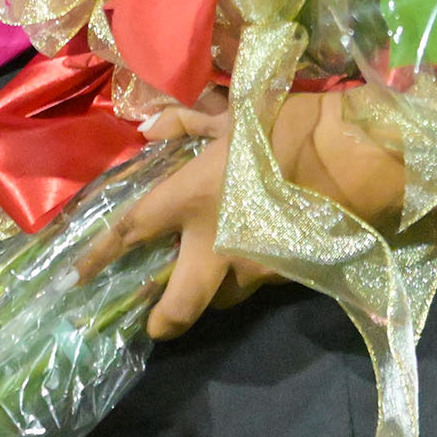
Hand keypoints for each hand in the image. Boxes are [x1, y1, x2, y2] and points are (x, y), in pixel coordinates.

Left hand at [71, 102, 275, 340]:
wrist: (361, 155)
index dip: (99, 258)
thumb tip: (148, 127)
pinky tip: (254, 250)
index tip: (75, 278)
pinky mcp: (289, 277)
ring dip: (209, 291)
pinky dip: (246, 275)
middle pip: (176, 308)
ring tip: (211, 270)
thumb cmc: (291, 126)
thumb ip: (185, 125)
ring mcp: (255, 269)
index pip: (131, 232)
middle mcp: (216, 246)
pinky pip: (255, 285)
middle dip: (160, 322)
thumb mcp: (233, 114)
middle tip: (152, 320)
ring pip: (220, 299)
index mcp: (191, 200)